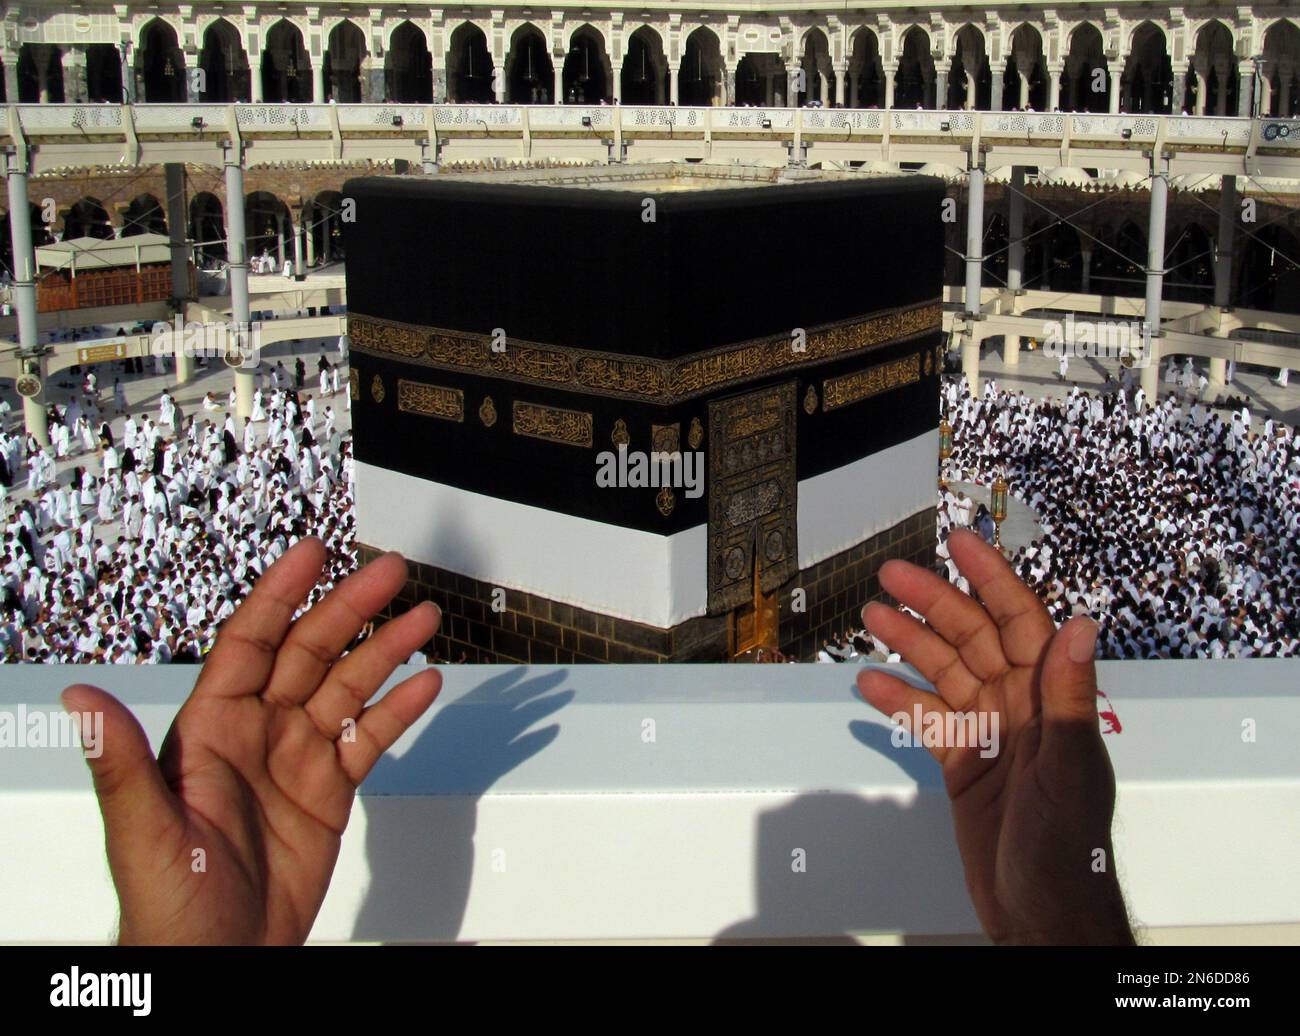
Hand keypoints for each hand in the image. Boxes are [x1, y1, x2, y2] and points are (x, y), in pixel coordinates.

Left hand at [63, 537, 441, 944]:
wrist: (218, 960)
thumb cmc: (168, 906)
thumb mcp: (142, 831)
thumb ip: (119, 760)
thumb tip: (80, 699)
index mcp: (209, 730)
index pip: (249, 642)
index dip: (280, 593)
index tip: (311, 554)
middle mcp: (257, 734)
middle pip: (311, 653)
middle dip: (351, 609)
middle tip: (389, 573)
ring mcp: (296, 760)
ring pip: (347, 689)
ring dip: (385, 652)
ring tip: (422, 619)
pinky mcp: (329, 791)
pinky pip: (369, 739)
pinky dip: (398, 710)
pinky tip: (422, 684)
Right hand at [857, 529, 1133, 944]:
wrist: (1040, 913)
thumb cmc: (1066, 848)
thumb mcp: (1068, 767)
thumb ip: (1068, 694)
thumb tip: (1082, 625)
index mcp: (1050, 699)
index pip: (1021, 620)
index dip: (991, 578)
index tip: (961, 543)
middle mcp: (1021, 708)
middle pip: (973, 638)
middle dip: (933, 602)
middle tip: (891, 576)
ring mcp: (991, 735)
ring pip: (944, 673)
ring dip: (909, 644)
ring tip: (871, 619)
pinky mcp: (966, 765)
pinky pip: (927, 720)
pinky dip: (899, 701)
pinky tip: (870, 685)